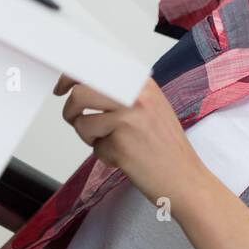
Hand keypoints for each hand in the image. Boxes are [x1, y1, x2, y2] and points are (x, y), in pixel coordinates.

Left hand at [55, 74, 206, 206]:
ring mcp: (128, 120)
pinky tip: (124, 158)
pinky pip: (94, 148)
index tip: (62, 86)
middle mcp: (135, 96)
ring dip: (87, 136)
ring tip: (107, 143)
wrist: (186, 179)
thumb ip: (123, 94)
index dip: (71, 76)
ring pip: (82, 122)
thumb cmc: (167, 148)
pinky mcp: (121, 144)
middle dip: (70, 109)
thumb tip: (87, 86)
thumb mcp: (151, 108)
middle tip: (73, 117)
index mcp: (143, 84)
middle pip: (80, 92)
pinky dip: (104, 156)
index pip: (97, 68)